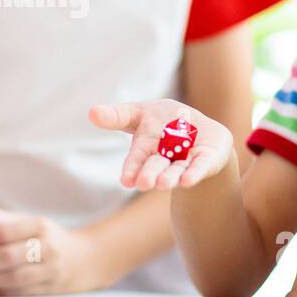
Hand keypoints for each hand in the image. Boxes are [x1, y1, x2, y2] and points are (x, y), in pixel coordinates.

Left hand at [0, 209, 101, 294]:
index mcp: (40, 226)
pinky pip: (18, 293)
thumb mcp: (28, 221)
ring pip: (12, 279)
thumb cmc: (47, 237)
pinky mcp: (49, 291)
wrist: (84, 260)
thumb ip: (2, 219)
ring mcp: (51, 272)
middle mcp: (48, 248)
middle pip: (6, 257)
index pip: (4, 233)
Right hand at [88, 100, 233, 191]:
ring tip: (164, 184)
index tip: (126, 180)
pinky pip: (200, 167)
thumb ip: (116, 116)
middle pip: (156, 167)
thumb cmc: (162, 121)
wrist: (197, 129)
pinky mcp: (205, 160)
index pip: (137, 159)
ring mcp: (185, 161)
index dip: (132, 168)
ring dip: (170, 177)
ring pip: (176, 171)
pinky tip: (188, 181)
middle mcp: (164, 160)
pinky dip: (194, 173)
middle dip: (150, 174)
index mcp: (146, 149)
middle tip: (144, 183)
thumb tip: (91, 112)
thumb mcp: (137, 113)